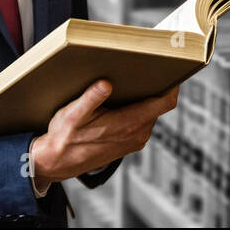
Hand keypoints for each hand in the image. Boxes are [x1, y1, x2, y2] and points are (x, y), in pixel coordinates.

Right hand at [29, 79, 178, 192]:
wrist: (57, 163)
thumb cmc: (65, 137)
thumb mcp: (73, 114)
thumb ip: (90, 98)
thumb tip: (105, 83)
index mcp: (129, 124)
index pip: (165, 102)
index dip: (172, 84)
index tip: (172, 68)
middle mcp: (138, 134)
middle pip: (160, 104)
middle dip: (156, 87)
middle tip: (146, 67)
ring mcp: (136, 140)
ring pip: (152, 113)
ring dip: (145, 98)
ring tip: (132, 81)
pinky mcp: (131, 143)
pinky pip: (144, 121)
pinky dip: (139, 109)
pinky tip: (124, 100)